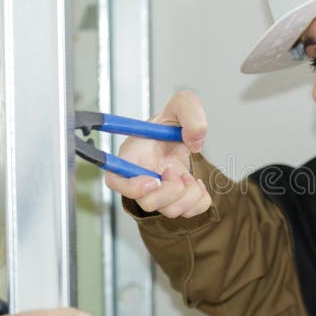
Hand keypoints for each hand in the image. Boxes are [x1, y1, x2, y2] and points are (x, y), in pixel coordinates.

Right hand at [105, 90, 211, 217]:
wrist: (186, 135)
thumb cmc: (173, 123)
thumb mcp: (182, 104)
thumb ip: (189, 110)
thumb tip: (194, 139)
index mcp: (132, 157)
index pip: (116, 182)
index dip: (131, 187)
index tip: (153, 180)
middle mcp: (141, 180)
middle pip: (147, 203)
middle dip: (170, 188)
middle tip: (175, 169)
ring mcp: (159, 194)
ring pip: (171, 211)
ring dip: (187, 193)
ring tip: (187, 174)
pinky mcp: (177, 201)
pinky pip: (191, 212)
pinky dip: (200, 199)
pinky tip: (196, 183)